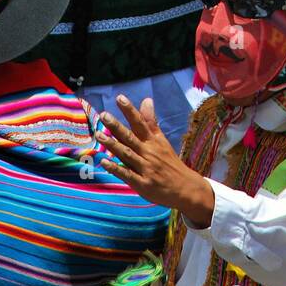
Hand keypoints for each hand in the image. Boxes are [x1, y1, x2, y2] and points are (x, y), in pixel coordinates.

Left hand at [98, 96, 213, 225]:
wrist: (185, 188)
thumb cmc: (170, 162)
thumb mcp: (161, 140)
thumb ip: (151, 121)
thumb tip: (146, 100)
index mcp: (153, 141)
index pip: (141, 122)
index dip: (130, 110)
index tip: (120, 98)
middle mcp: (149, 152)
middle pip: (131, 137)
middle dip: (117, 126)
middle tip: (104, 115)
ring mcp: (145, 168)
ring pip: (127, 154)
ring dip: (113, 145)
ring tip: (99, 135)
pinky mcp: (142, 184)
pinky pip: (127, 174)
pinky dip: (116, 168)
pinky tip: (104, 162)